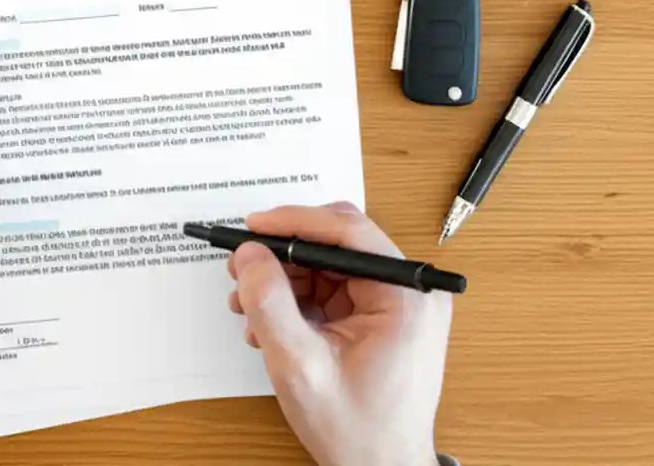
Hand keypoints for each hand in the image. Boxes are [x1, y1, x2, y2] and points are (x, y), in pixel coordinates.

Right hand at [228, 203, 452, 465]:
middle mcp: (411, 292)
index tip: (252, 227)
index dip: (294, 222)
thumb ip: (270, 304)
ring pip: (331, 266)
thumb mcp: (300, 365)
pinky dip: (300, 299)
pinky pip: (335, 290)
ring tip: (250, 307)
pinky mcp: (385, 318)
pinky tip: (272, 323)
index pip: (347, 232)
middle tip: (243, 269)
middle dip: (285, 255)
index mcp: (406, 297)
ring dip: (287, 280)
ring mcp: (400, 305)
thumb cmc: (357, 430)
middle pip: (338, 244)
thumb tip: (249, 254)